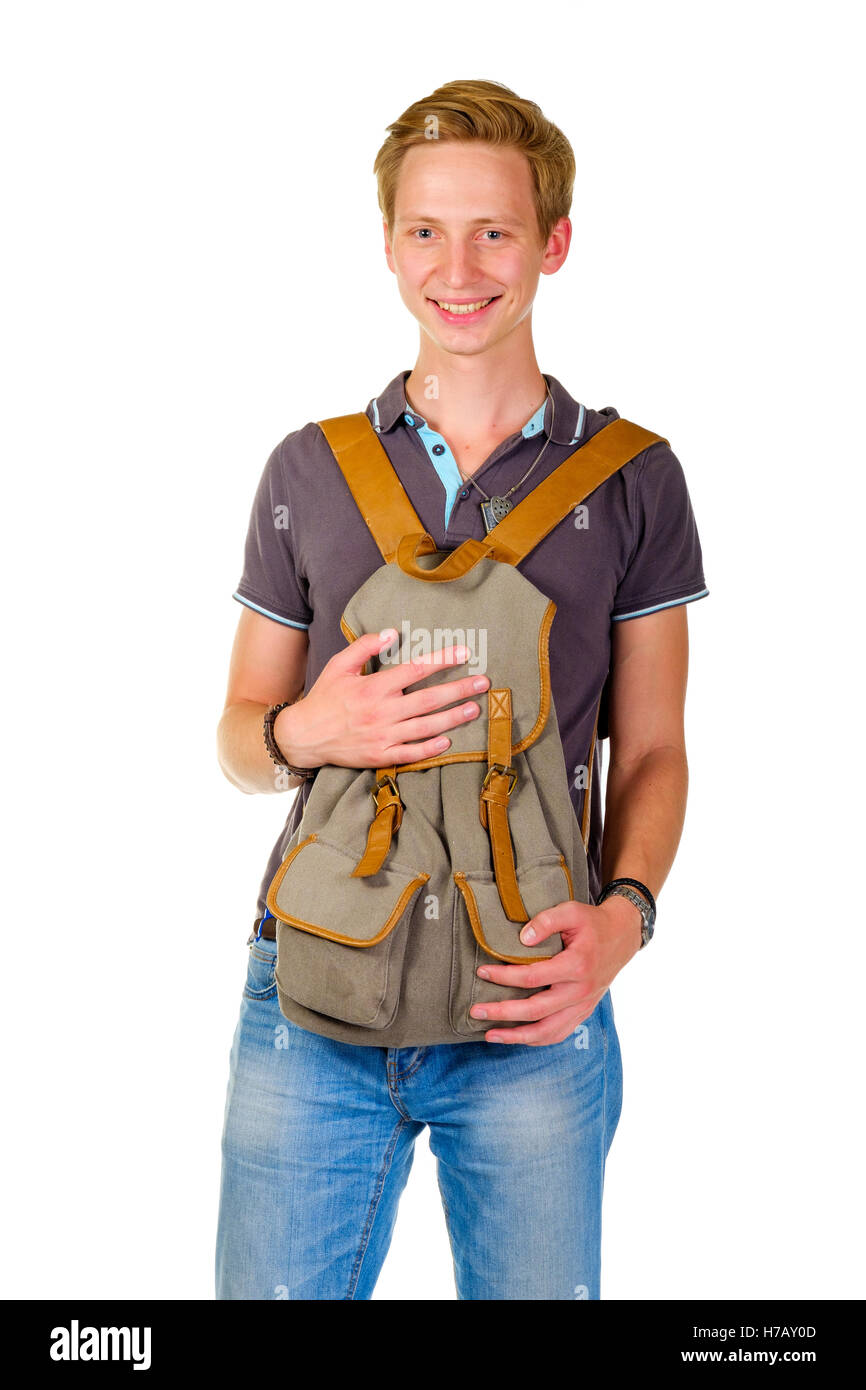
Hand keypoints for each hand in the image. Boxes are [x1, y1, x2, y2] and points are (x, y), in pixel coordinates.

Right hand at [274, 626, 490, 769]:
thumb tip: (393, 632)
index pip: (416, 670)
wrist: (304, 736)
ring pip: (426, 726)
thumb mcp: (339, 665)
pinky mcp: (381, 755)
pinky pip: (411, 753)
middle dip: (460, 689)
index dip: (443, 660)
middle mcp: (383, 711)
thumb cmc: (324, 697)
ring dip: (453, 717)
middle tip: (483, 682)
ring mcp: (383, 736)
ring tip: (474, 708)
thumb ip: (365, 647)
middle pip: (429, 699)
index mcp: (374, 687)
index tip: (464, 652)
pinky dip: (431, 748)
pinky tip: (448, 741)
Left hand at [469, 892, 644, 1044]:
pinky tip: (517, 1038)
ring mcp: (583, 1005)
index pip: (533, 977)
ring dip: (517, 1037)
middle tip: (476, 1011)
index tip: (483, 972)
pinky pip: (559, 1033)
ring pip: (548, 1031)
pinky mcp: (584, 1012)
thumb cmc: (593, 923)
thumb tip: (521, 939)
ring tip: (491, 1035)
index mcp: (577, 965)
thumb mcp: (571, 911)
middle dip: (502, 1013)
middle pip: (536, 1010)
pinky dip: (537, 1040)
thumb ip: (546, 921)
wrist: (622, 937)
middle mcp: (581, 991)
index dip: (505, 976)